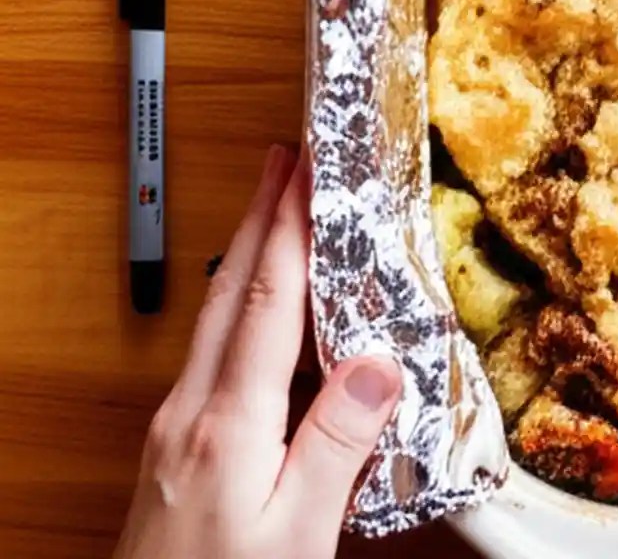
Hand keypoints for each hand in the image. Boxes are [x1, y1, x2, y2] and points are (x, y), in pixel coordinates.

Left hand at [115, 147, 402, 558]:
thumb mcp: (299, 532)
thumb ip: (337, 447)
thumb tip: (376, 365)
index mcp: (226, 423)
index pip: (266, 301)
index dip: (287, 228)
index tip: (303, 170)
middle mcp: (192, 411)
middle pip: (230, 292)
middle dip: (258, 217)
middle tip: (282, 161)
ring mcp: (177, 425)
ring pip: (217, 317)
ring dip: (248, 255)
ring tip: (276, 215)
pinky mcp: (176, 445)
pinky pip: (215, 354)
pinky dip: (243, 308)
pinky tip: (260, 313)